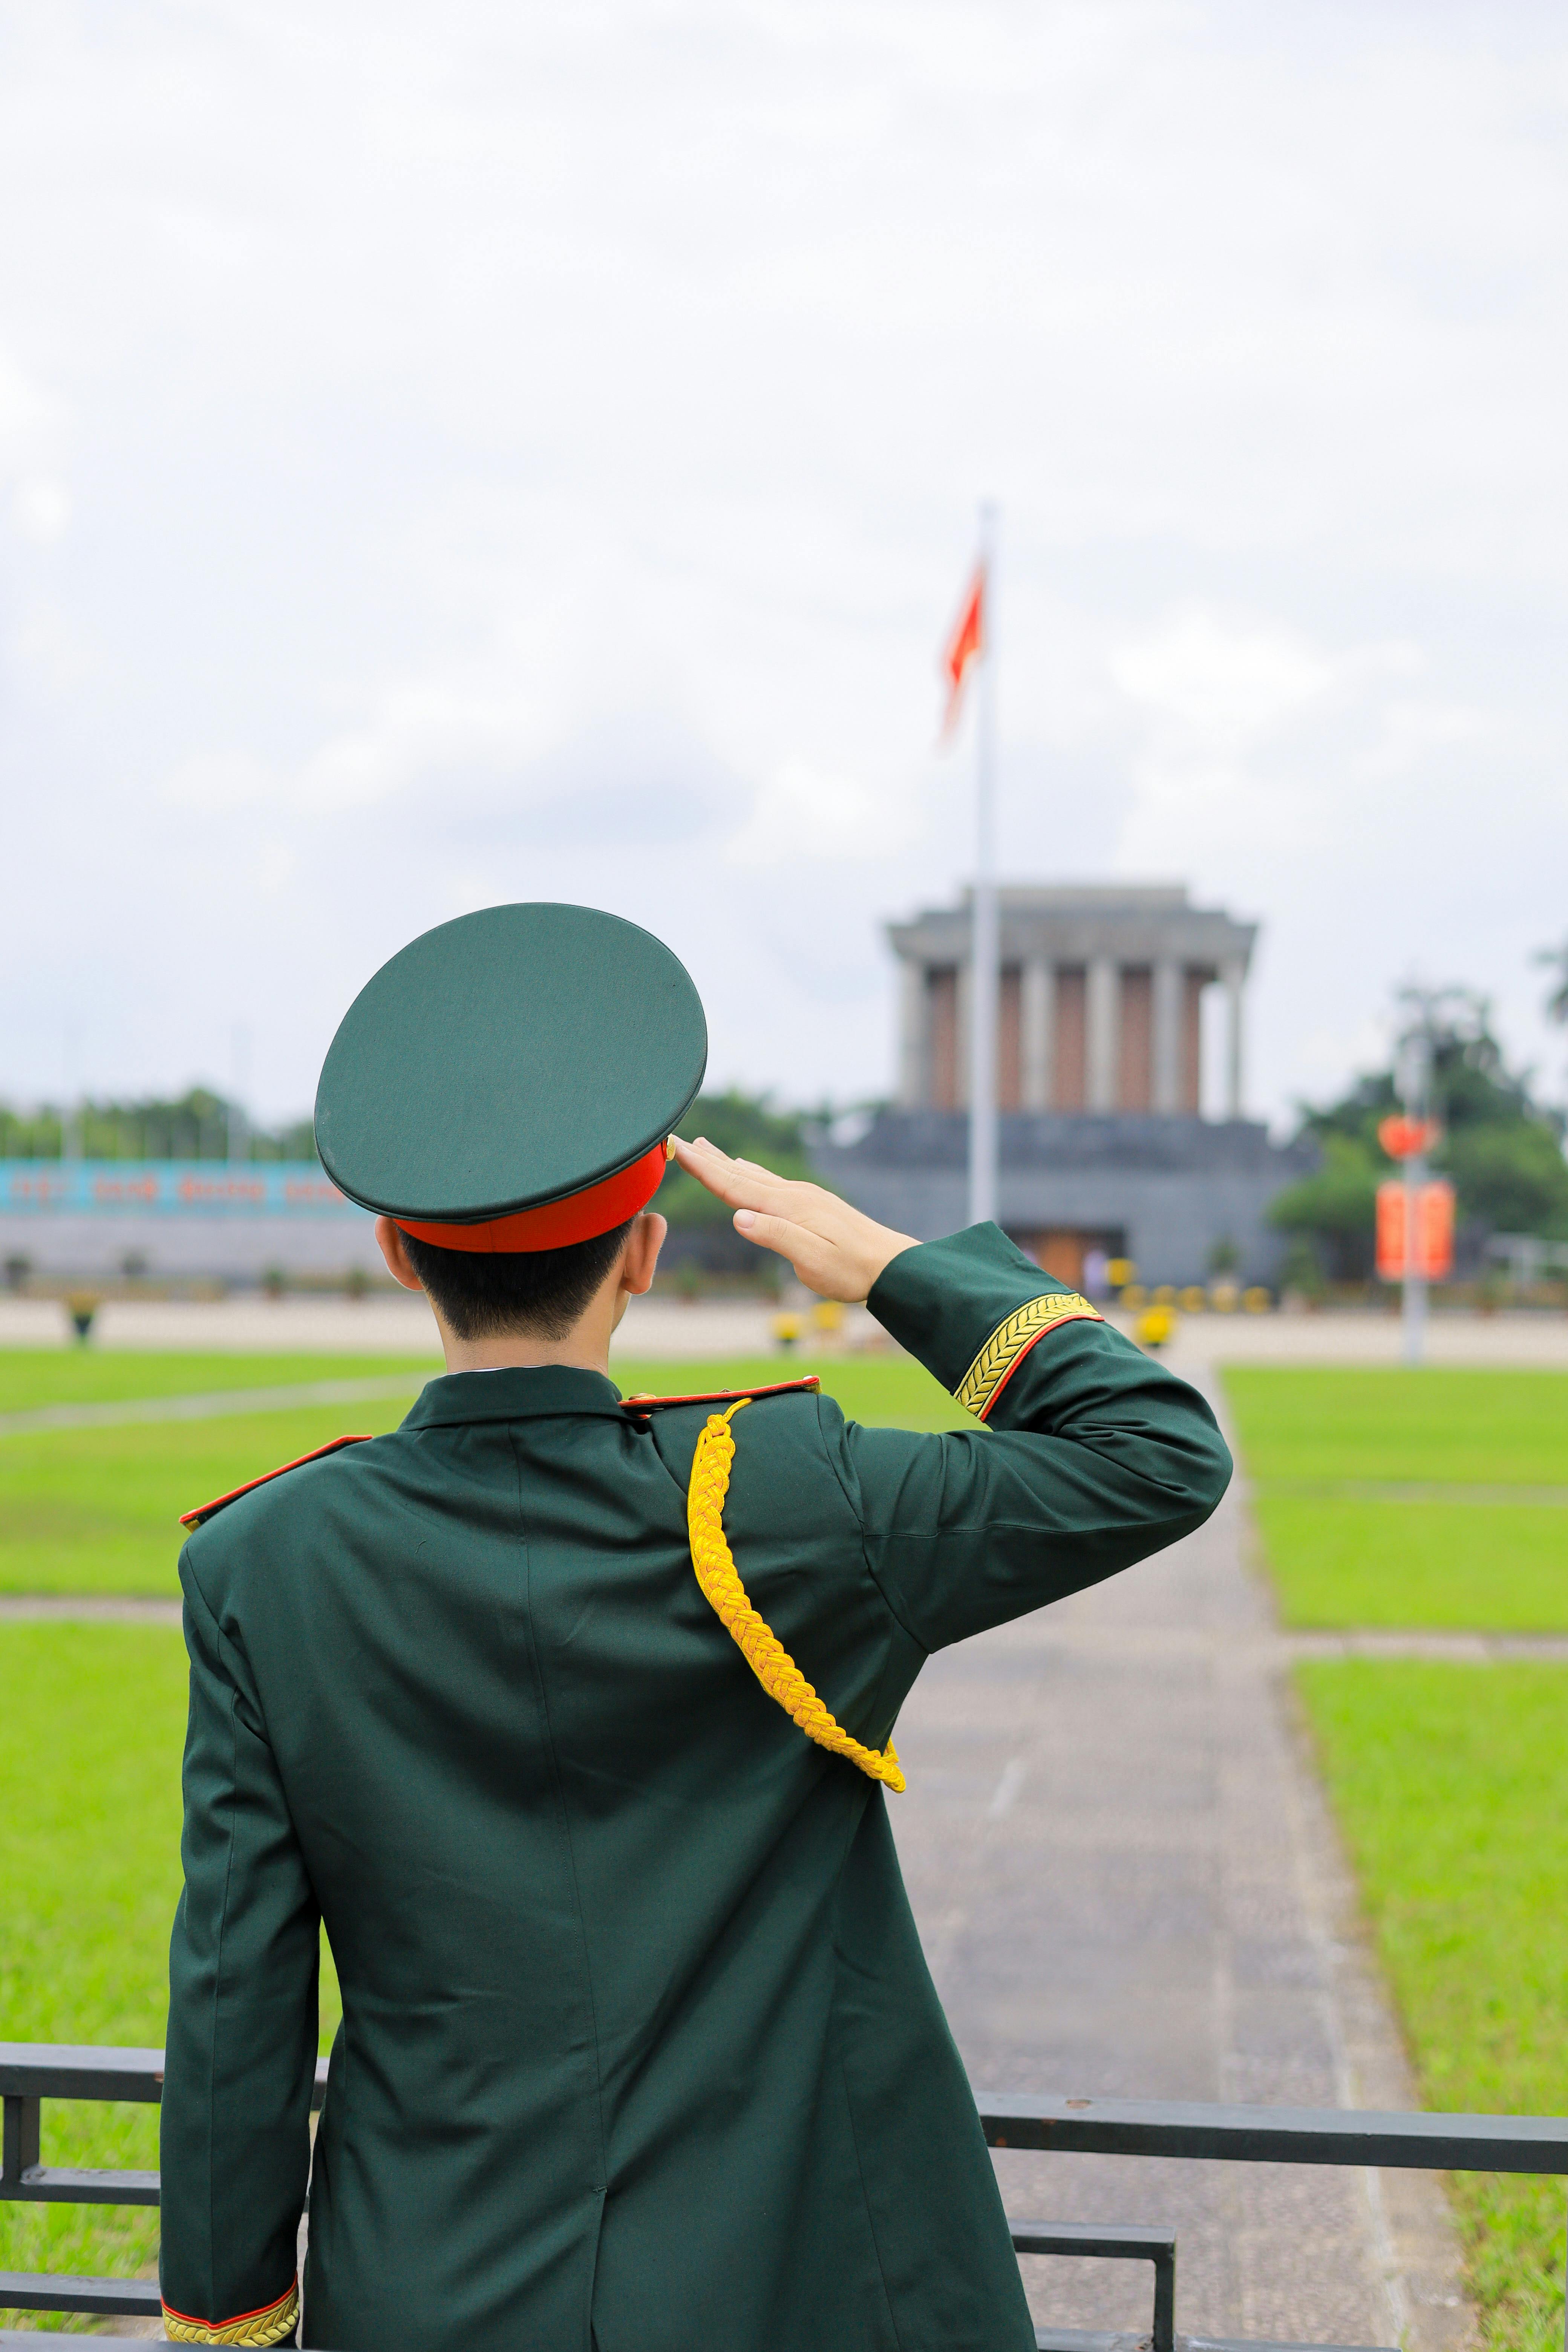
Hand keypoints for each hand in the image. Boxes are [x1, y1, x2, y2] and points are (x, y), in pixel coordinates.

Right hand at [669, 1137, 916, 1302]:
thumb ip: (777, 1237)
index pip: (735, 1186)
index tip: (675, 1147)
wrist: (892, 1264)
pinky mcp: (811, 1203)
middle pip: (740, 1173)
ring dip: (726, 1160)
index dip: (703, 1168)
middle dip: (707, 1157)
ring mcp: (803, 1196)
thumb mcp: (812, 1261)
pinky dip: (749, 1171)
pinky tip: (746, 1167)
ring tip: (704, 1146)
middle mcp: (792, 1194)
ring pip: (754, 1174)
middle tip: (677, 1138)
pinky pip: (769, 1181)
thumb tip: (739, 1217)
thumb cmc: (852, 1269)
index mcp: (787, 1207)